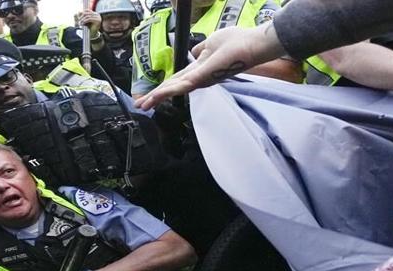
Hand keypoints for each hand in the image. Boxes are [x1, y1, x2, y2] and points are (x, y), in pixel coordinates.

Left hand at [75, 11, 102, 39]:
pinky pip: (89, 19)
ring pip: (88, 16)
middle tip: (78, 20)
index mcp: (94, 13)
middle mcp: (97, 14)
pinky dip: (85, 21)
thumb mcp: (84, 21)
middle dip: (81, 16)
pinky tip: (82, 23)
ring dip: (82, 19)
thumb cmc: (89, 27)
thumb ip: (81, 16)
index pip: (87, 10)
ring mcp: (98, 17)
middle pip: (87, 13)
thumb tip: (77, 12)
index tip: (78, 17)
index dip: (82, 13)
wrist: (93, 34)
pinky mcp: (98, 21)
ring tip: (80, 23)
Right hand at [134, 24, 285, 110]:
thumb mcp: (211, 43)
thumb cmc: (236, 42)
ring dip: (158, 96)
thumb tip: (194, 51)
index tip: (149, 94)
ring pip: (174, 89)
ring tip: (144, 104)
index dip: (162, 86)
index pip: (177, 79)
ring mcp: (201, 78)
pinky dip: (168, 91)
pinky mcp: (203, 76)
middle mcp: (198, 77)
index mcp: (199, 69)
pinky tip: (157, 95)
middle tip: (140, 105)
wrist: (252, 45)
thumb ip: (201, 49)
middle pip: (172, 88)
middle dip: (155, 96)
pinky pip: (182, 85)